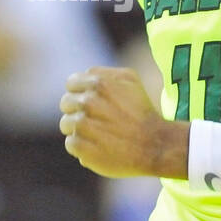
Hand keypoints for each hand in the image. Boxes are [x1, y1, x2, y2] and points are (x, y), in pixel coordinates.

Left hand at [59, 67, 186, 178]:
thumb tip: (84, 76)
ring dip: (78, 130)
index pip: (71, 84)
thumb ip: (104, 74)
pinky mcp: (81, 146)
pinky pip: (70, 143)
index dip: (80, 93)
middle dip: (78, 111)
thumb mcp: (131, 80)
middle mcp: (88, 102)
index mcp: (98, 83)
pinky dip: (82, 147)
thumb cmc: (142, 112)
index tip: (92, 103)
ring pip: (66, 124)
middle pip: (66, 103)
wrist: (154, 145)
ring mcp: (83, 125)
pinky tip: (99, 147)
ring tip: (98, 134)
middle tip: (96, 120)